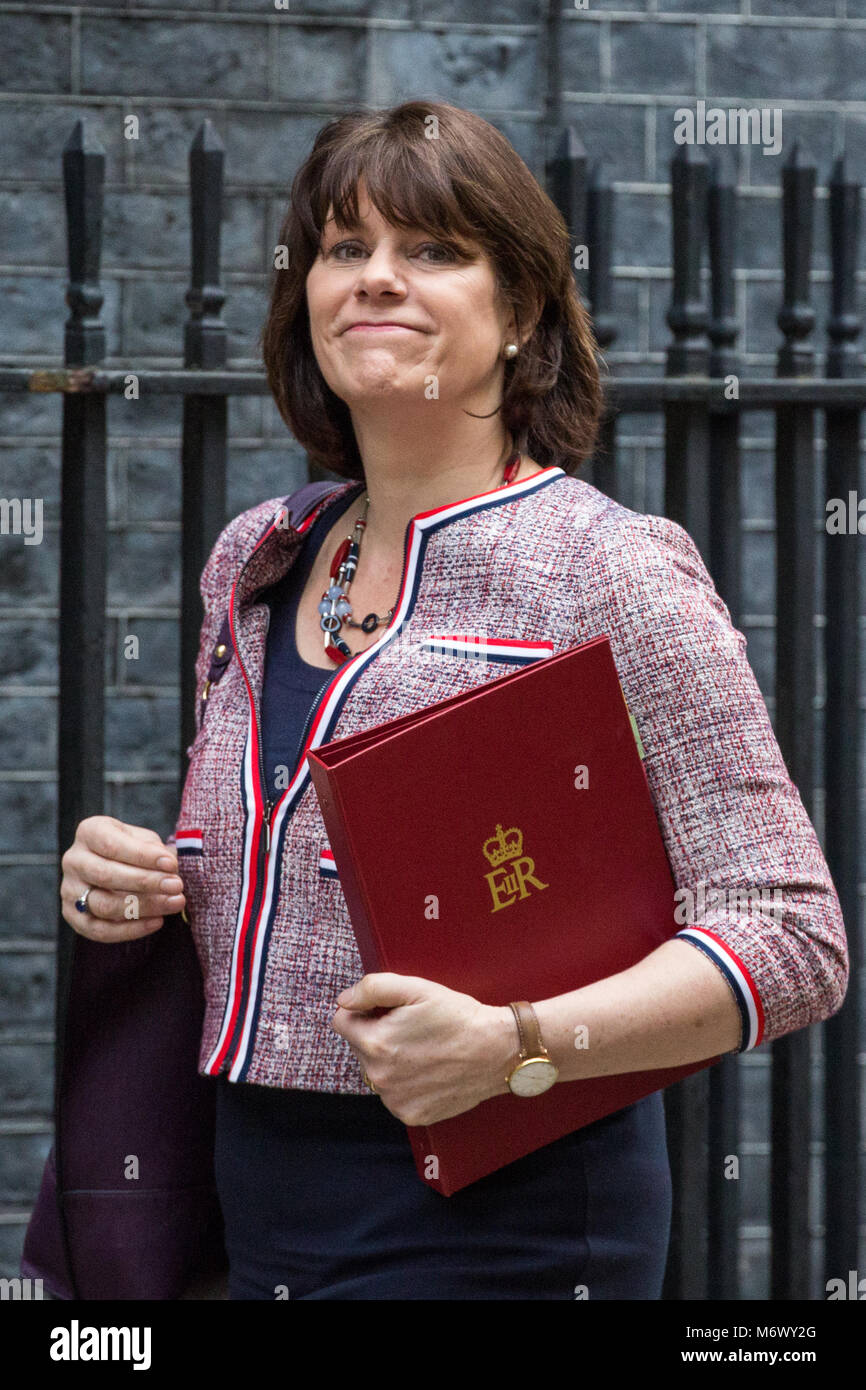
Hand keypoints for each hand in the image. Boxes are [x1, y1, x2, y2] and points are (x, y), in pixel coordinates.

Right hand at [60, 815, 185, 941]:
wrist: (114, 866)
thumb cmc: (133, 850)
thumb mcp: (144, 840)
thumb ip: (155, 851)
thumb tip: (170, 868)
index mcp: (89, 832)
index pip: (112, 845)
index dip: (143, 856)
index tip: (171, 864)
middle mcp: (74, 860)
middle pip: (106, 875)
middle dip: (145, 882)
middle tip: (176, 886)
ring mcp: (69, 890)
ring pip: (104, 905)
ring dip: (143, 907)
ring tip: (174, 903)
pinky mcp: (73, 916)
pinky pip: (100, 930)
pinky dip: (131, 930)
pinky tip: (157, 921)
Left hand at [330, 972, 516, 1125]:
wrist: (497, 1051)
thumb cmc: (458, 1017)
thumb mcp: (417, 988)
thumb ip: (373, 988)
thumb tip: (344, 1001)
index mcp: (375, 1042)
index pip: (342, 1023)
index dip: (364, 1011)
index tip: (387, 1011)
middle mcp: (379, 1077)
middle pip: (359, 1048)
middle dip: (377, 1035)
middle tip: (412, 1028)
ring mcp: (394, 1100)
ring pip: (375, 1072)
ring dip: (390, 1060)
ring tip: (422, 1049)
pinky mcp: (411, 1115)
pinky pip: (394, 1094)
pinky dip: (405, 1083)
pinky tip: (428, 1070)